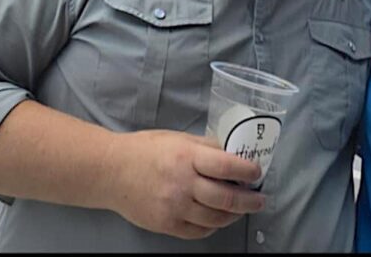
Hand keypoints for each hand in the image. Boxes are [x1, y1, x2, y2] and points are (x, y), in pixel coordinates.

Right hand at [104, 129, 264, 239]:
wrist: (111, 172)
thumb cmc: (143, 150)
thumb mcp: (176, 138)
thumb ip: (204, 146)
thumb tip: (231, 152)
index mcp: (185, 156)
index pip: (225, 166)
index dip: (246, 171)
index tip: (256, 173)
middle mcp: (182, 183)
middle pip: (225, 197)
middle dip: (249, 200)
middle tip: (259, 199)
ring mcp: (174, 207)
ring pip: (215, 218)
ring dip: (234, 215)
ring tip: (241, 210)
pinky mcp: (167, 224)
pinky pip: (199, 231)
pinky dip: (212, 226)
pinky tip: (217, 219)